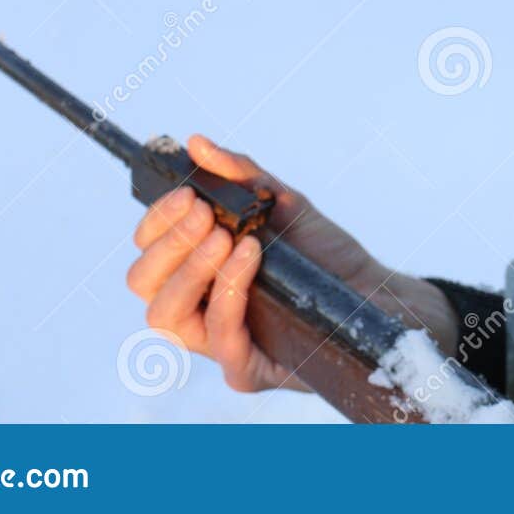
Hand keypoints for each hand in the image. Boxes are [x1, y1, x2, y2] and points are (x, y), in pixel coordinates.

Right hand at [125, 133, 457, 393]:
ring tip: (228, 237)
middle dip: (170, 243)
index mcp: (195, 269)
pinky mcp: (244, 369)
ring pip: (166, 316)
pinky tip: (250, 260)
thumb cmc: (320, 252)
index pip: (147, 249)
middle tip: (204, 214)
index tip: (187, 193)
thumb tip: (198, 143)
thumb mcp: (282, 203)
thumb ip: (240, 175)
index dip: (157, 222)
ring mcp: (216, 341)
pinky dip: (229, 296)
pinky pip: (220, 341)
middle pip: (144, 282)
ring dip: (193, 270)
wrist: (369, 289)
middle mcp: (197, 307)